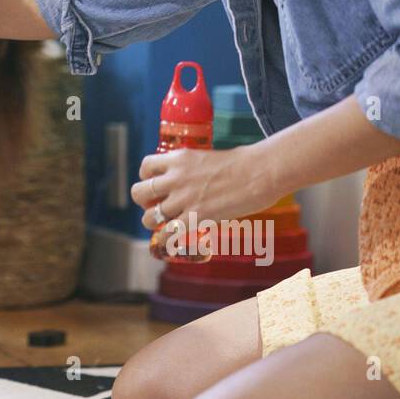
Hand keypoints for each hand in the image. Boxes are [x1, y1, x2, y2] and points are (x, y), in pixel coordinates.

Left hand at [133, 145, 276, 232]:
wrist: (259, 172)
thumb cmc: (241, 164)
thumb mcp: (206, 157)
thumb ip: (190, 169)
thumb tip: (185, 180)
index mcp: (178, 158)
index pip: (146, 167)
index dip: (146, 177)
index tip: (154, 184)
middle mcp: (175, 177)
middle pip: (139, 192)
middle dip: (143, 201)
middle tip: (155, 206)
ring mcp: (184, 198)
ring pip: (149, 216)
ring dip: (153, 222)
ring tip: (163, 224)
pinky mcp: (196, 217)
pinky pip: (168, 233)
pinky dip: (166, 239)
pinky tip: (171, 240)